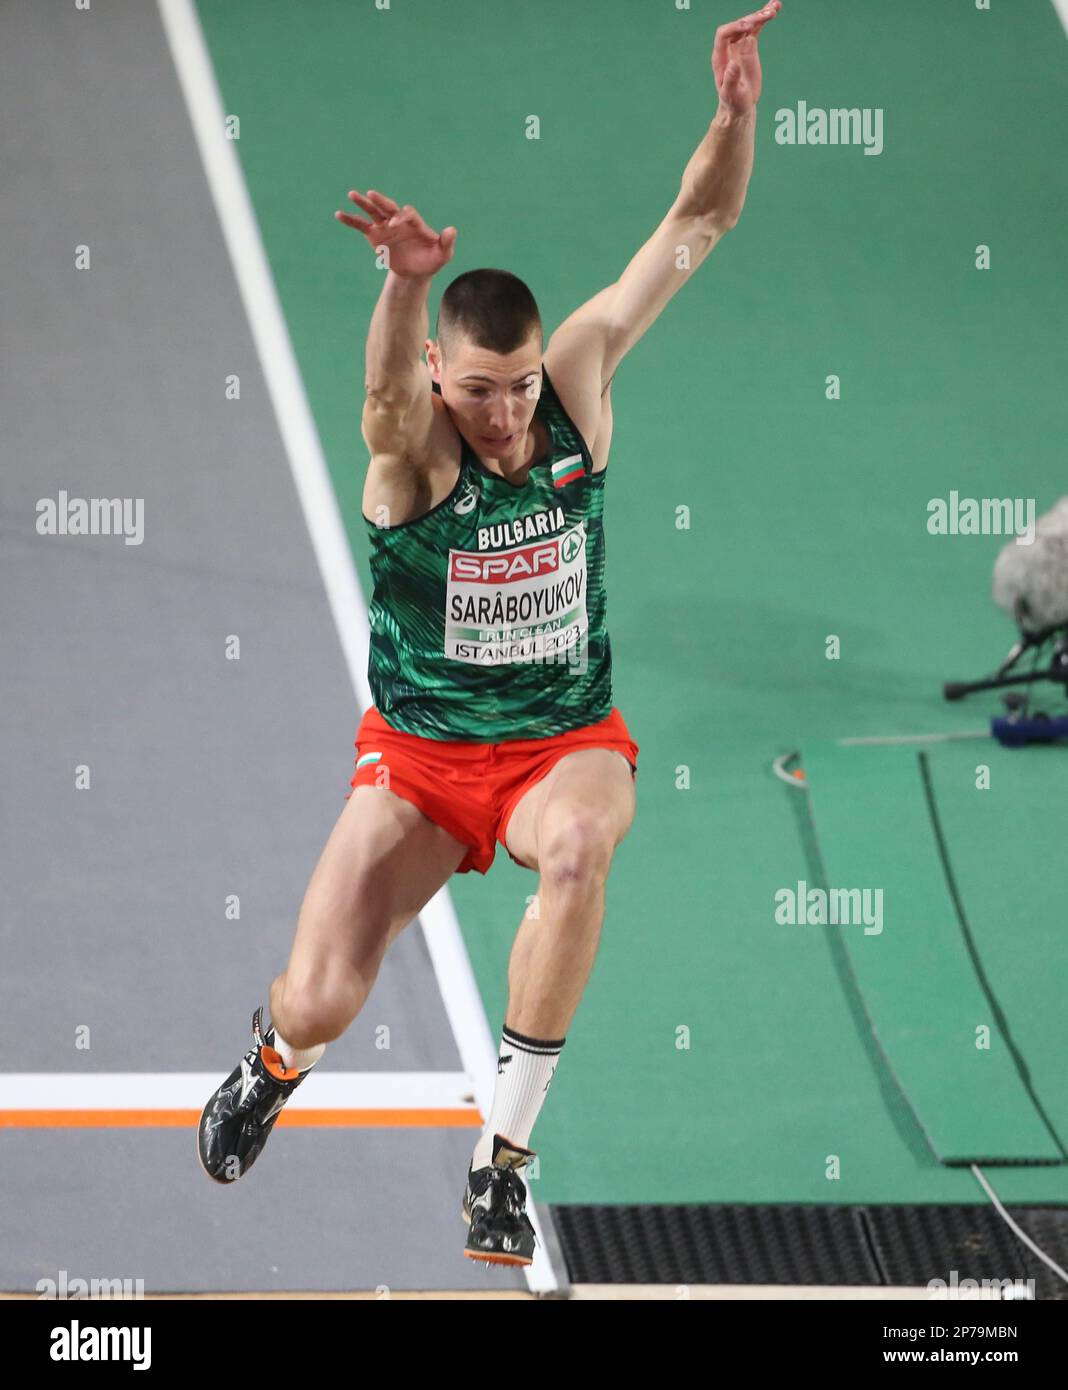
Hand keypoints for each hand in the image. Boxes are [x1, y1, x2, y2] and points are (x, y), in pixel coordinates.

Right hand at [335, 189, 456, 276]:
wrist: (416, 272)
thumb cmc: (431, 261)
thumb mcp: (442, 255)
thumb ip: (446, 243)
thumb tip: (452, 230)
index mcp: (414, 222)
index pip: (408, 214)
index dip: (403, 216)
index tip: (396, 223)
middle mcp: (398, 220)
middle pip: (388, 207)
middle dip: (381, 201)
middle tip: (371, 194)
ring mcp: (385, 227)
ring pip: (373, 212)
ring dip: (363, 203)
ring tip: (351, 194)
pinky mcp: (375, 236)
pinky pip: (361, 226)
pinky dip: (351, 220)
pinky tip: (338, 214)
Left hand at [712, 1, 780, 115]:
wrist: (740, 104)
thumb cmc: (733, 101)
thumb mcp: (731, 94)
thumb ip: (731, 80)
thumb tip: (733, 64)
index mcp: (720, 57)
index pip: (723, 34)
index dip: (735, 28)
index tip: (749, 28)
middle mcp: (728, 48)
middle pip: (738, 26)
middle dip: (752, 19)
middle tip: (767, 15)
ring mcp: (739, 45)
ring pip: (749, 24)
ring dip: (761, 15)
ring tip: (775, 8)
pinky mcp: (749, 46)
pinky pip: (756, 29)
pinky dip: (764, 19)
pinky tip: (775, 9)